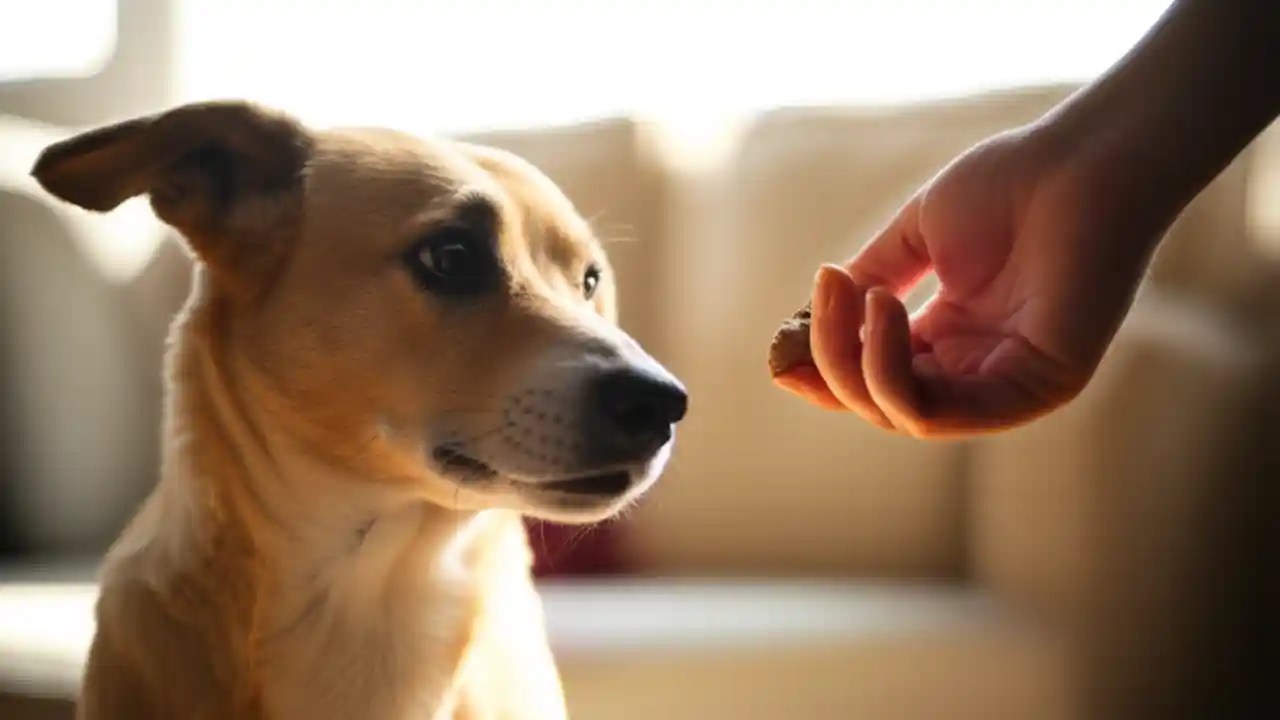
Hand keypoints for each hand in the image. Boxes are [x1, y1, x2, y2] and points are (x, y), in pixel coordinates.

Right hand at [774, 126, 1158, 437]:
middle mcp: (978, 371)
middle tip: (823, 293)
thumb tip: (802, 322)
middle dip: (832, 358)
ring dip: (856, 363)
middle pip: (878, 403)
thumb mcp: (915, 237)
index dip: (823, 371)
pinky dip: (895, 371)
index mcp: (953, 338)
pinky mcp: (1034, 391)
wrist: (1082, 161)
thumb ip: (869, 281)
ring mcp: (1007, 386)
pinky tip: (883, 310)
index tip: (782, 346)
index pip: (874, 380)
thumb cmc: (1011, 185)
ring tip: (856, 295)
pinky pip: (941, 413)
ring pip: (901, 415)